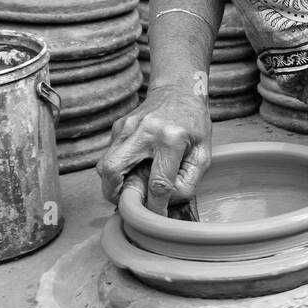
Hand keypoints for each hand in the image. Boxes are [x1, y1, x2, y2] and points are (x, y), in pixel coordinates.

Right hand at [97, 80, 211, 211]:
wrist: (178, 90)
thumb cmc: (194, 124)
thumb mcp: (203, 152)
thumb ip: (188, 180)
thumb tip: (167, 202)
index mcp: (170, 139)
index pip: (157, 182)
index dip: (156, 206)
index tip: (156, 216)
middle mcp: (142, 131)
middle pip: (111, 171)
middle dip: (115, 195)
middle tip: (128, 203)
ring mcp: (125, 128)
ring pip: (103, 165)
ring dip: (113, 184)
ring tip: (131, 187)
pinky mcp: (117, 127)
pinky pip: (109, 155)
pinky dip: (117, 169)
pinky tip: (132, 169)